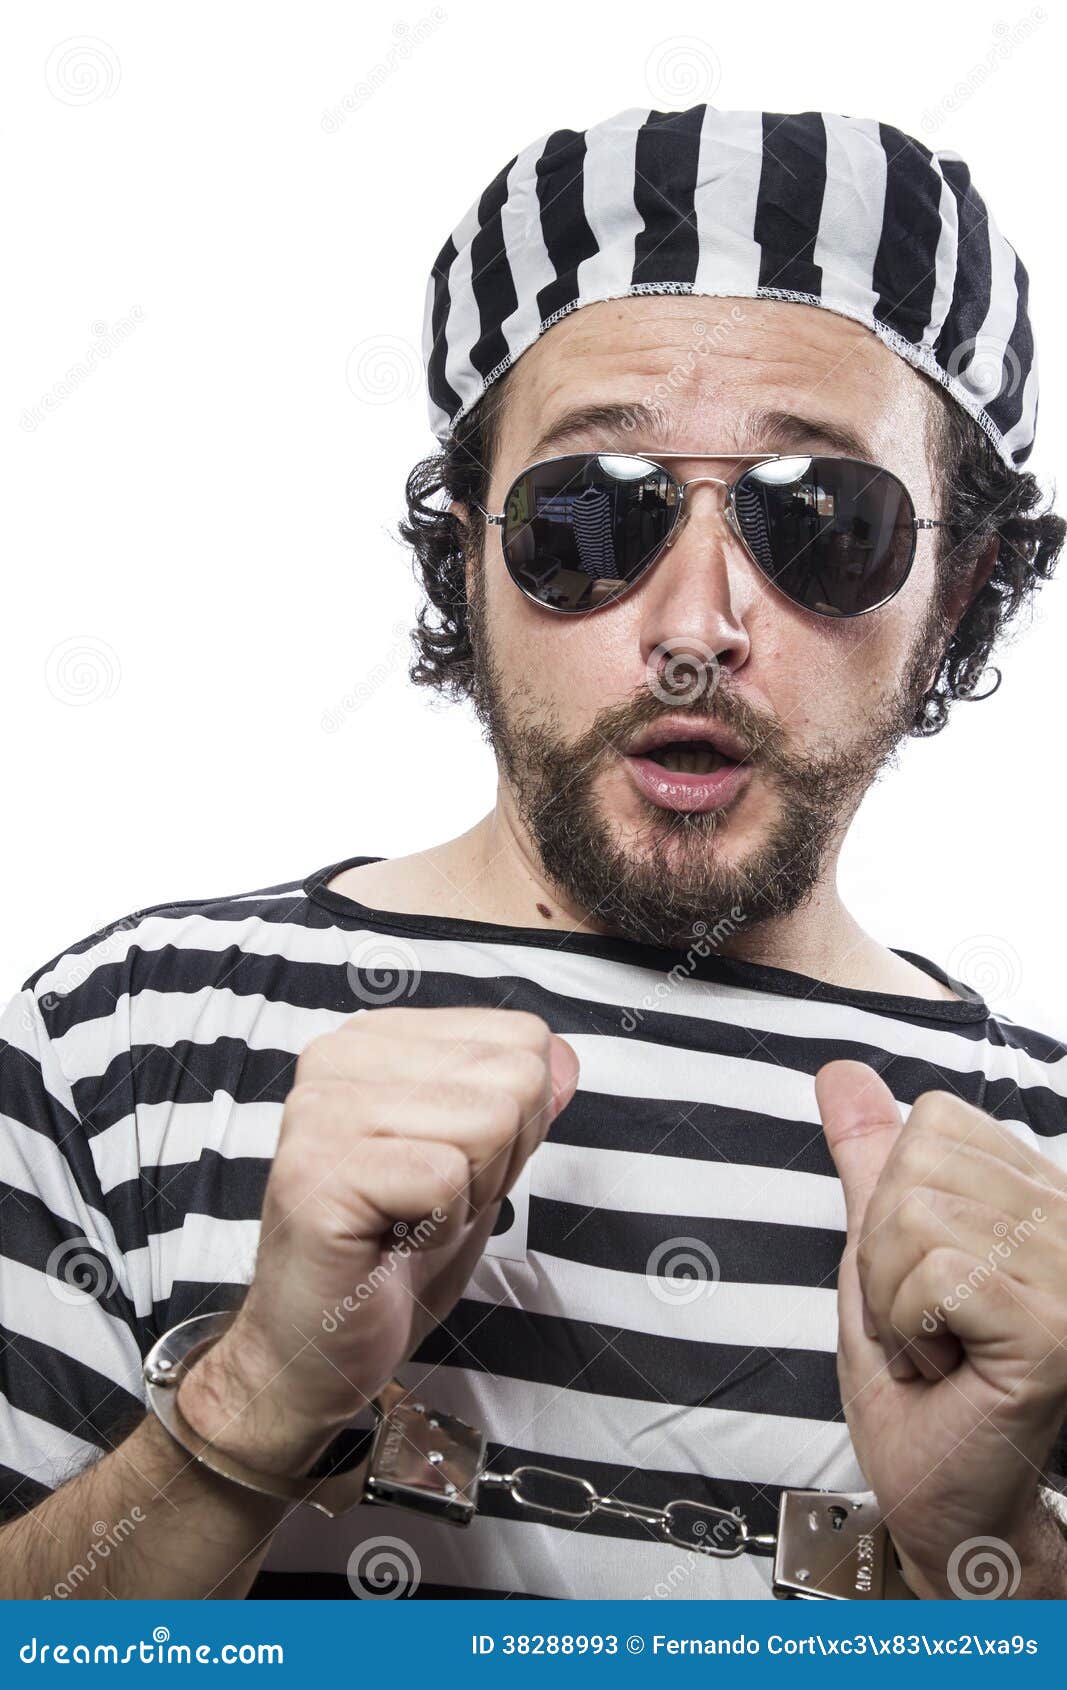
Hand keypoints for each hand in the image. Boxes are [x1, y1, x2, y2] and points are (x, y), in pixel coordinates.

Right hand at [179, 1006, 578, 1468]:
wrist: (314, 1351)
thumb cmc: (390, 1258)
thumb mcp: (478, 1167)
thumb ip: (519, 1105)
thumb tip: (565, 1059)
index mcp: (376, 1040)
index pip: (521, 1037)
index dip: (517, 1121)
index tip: (450, 1167)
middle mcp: (339, 1059)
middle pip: (514, 1077)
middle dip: (500, 1160)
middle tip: (428, 1203)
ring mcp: (321, 1111)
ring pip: (489, 1122)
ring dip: (470, 1194)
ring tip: (407, 1220)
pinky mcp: (318, 1173)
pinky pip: (445, 1178)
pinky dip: (441, 1226)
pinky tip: (390, 1242)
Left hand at [816, 1060, 1066, 1597]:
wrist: (945, 1498)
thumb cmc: (916, 1384)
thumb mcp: (880, 1251)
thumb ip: (869, 1158)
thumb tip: (839, 1071)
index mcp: (1038, 1191)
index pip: (934, 1122)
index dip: (893, 1200)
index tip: (921, 1277)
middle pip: (916, 1166)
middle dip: (883, 1254)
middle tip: (923, 1323)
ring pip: (917, 1218)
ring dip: (892, 1299)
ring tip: (933, 1347)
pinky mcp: (1055, 1327)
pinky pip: (933, 1275)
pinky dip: (908, 1329)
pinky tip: (946, 1370)